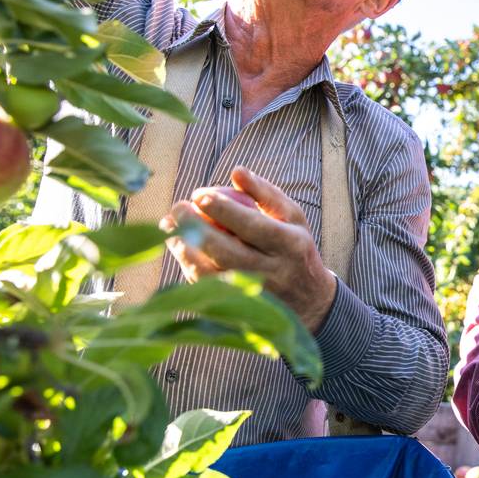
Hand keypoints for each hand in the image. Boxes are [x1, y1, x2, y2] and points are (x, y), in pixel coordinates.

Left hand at [160, 166, 337, 331]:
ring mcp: (254, 294)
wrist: (309, 300)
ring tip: (169, 224)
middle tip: (178, 208)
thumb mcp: (292, 217)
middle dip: (197, 228)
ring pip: (212, 274)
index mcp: (291, 245)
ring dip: (184, 248)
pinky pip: (206, 286)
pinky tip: (178, 244)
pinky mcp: (238, 306)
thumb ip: (265, 192)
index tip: (199, 194)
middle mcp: (273, 272)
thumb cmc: (294, 247)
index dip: (224, 210)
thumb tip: (236, 170)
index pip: (254, 226)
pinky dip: (187, 264)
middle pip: (229, 253)